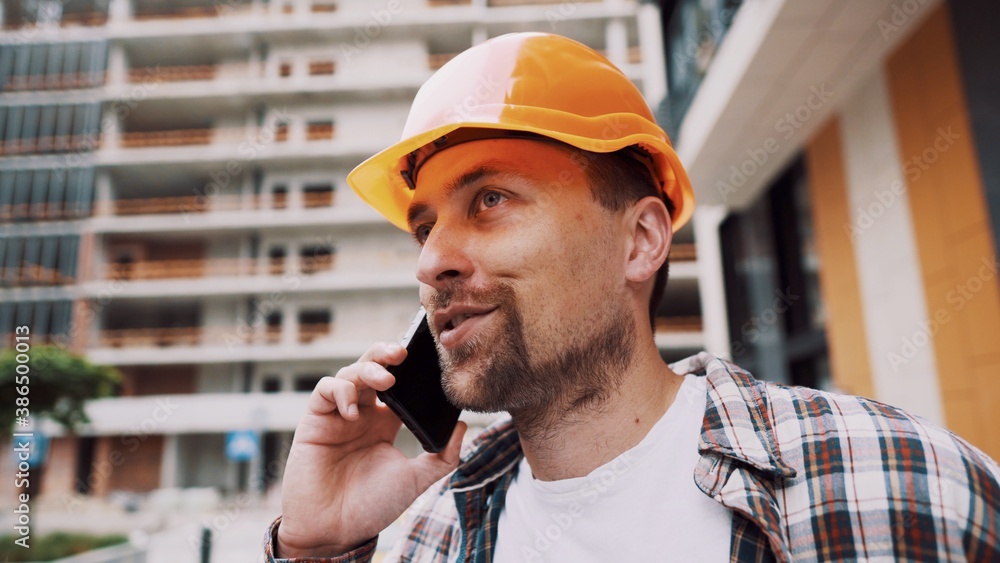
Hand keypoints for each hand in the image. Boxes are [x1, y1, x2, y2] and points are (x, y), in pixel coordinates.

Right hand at [276, 342, 466, 557]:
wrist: (334, 529)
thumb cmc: (372, 506)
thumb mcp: (415, 480)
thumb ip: (442, 457)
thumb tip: (463, 426)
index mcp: (386, 422)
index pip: (399, 383)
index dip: (410, 369)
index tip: (427, 362)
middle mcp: (363, 413)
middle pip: (373, 367)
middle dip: (386, 353)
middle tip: (403, 352)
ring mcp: (338, 415)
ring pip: (350, 372)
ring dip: (368, 369)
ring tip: (386, 381)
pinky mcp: (315, 420)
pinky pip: (325, 390)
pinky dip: (341, 392)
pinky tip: (353, 412)